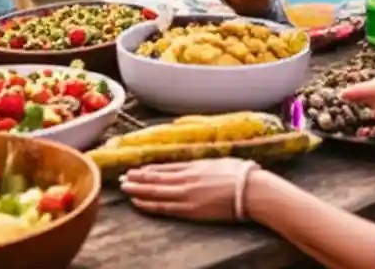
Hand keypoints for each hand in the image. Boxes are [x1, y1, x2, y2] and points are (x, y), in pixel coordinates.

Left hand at [120, 158, 253, 221]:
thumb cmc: (241, 174)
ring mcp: (187, 195)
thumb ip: (200, 166)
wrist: (252, 190)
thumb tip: (192, 167)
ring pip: (155, 193)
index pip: (163, 168)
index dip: (147, 169)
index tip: (135, 170)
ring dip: (138, 190)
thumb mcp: (217, 163)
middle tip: (122, 178)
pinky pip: (164, 207)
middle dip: (137, 179)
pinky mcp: (191, 210)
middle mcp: (186, 179)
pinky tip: (138, 203)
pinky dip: (149, 204)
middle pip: (155, 179)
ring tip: (124, 189)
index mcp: (193, 166)